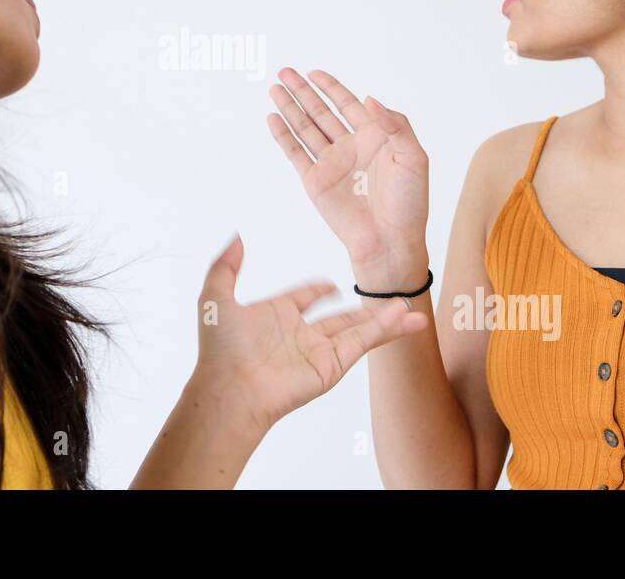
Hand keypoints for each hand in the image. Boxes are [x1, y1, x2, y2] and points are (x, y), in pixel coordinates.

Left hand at [192, 234, 427, 436]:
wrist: (229, 388)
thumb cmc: (219, 350)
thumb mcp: (215, 296)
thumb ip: (226, 265)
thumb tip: (236, 237)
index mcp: (277, 316)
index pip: (305, 298)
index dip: (319, 289)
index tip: (332, 284)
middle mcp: (301, 334)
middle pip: (341, 317)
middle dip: (364, 309)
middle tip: (388, 299)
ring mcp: (319, 351)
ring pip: (359, 330)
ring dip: (385, 319)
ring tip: (409, 306)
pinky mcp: (332, 365)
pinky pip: (363, 342)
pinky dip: (386, 330)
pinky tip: (406, 317)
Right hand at [266, 68, 429, 277]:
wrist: (390, 242)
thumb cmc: (409, 204)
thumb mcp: (414, 158)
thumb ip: (396, 125)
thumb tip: (370, 99)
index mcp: (374, 138)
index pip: (347, 104)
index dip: (331, 87)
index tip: (315, 72)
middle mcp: (350, 147)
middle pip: (320, 111)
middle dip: (303, 91)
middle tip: (285, 72)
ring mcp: (331, 164)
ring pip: (305, 128)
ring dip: (290, 108)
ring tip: (275, 89)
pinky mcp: (316, 182)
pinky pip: (296, 153)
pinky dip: (284, 135)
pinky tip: (274, 118)